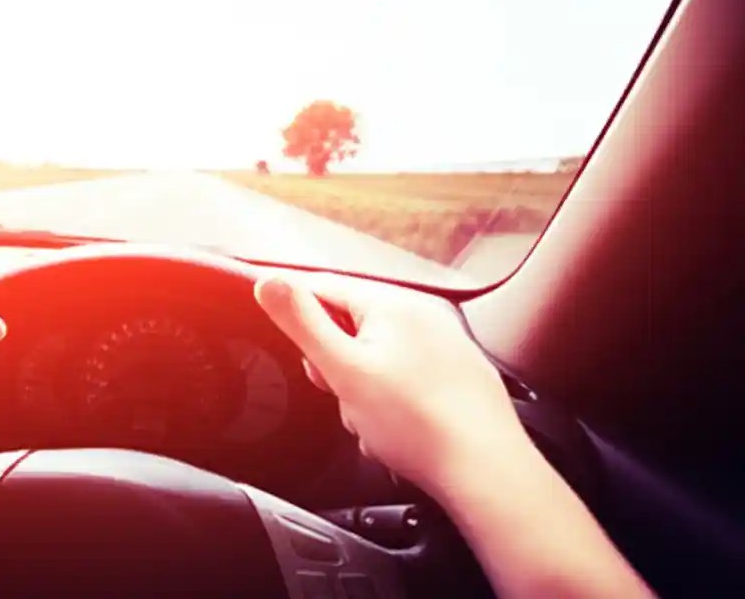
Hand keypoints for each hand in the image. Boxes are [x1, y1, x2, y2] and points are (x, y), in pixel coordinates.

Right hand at [254, 275, 529, 494]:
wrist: (483, 470)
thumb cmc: (418, 423)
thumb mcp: (343, 370)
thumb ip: (302, 323)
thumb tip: (269, 282)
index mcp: (393, 304)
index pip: (324, 288)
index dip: (298, 318)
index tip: (294, 349)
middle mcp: (423, 316)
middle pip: (350, 328)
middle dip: (336, 366)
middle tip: (342, 394)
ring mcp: (443, 346)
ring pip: (375, 361)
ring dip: (361, 392)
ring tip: (373, 421)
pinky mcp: (456, 377)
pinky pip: (403, 380)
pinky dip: (390, 404)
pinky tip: (396, 430)